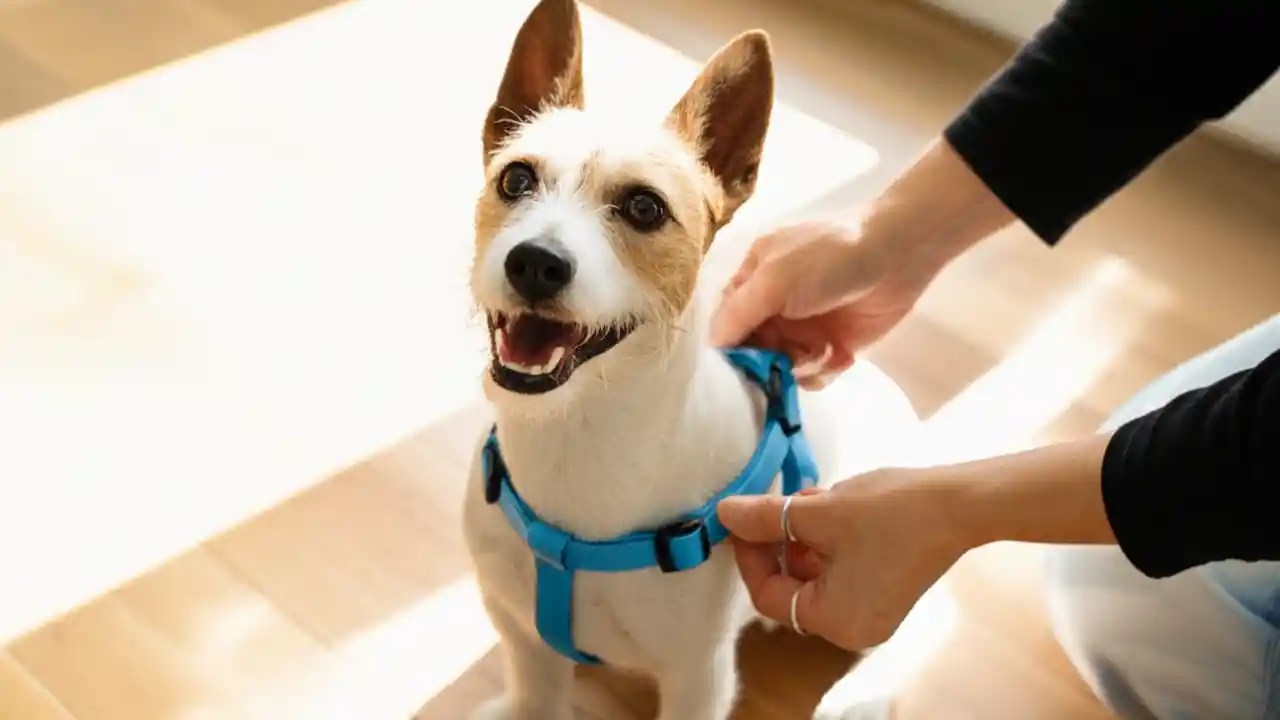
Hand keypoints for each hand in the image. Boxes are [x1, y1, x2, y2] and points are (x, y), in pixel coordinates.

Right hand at [709, 139, 1014, 387]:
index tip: (738, 367)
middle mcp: (774, 305)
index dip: (730, 347)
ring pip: (781, 367)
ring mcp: (804, 327)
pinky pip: (812, 375)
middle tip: (784, 361)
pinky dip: (823, 371)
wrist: (898, 256)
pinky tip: (838, 357)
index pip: (726, 322)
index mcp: (753, 278)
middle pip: (752, 351)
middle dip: (766, 362)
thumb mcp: (774, 279)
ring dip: (799, 367)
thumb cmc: (829, 258)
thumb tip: (712, 344)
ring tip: (820, 352)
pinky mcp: (832, 347)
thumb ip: (738, 313)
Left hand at [716, 435, 1113, 649]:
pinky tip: (832, 504)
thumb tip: (724, 515)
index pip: (769, 594)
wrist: (960, 501)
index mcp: (836, 622)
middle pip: (790, 585)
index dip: (749, 554)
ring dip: (801, 534)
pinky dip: (825, 539)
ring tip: (813, 497)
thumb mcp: (817, 512)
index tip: (740, 518)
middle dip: (778, 540)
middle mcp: (854, 628)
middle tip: (774, 503)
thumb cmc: (894, 512)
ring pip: (813, 572)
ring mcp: (871, 610)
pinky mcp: (883, 589)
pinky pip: (838, 568)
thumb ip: (764, 518)